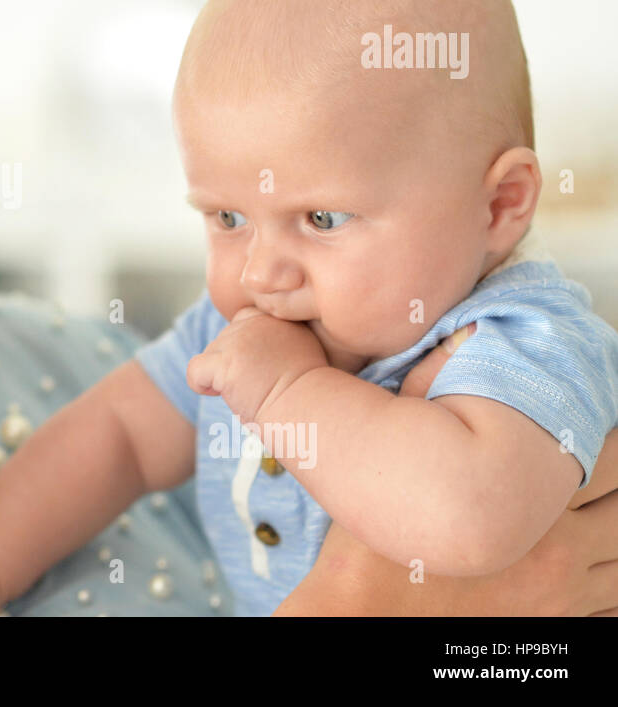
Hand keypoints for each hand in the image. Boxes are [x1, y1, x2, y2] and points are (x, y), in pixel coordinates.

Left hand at [186, 307, 328, 423]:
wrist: (314, 412)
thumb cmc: (311, 396)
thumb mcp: (302, 355)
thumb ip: (276, 343)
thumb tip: (250, 356)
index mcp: (277, 320)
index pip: (244, 321)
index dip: (244, 348)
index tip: (261, 370)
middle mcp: (257, 323)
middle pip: (223, 340)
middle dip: (233, 365)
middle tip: (259, 386)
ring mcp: (239, 340)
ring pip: (209, 356)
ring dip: (222, 377)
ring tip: (251, 393)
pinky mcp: (225, 361)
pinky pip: (195, 372)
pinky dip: (203, 387)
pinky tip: (227, 396)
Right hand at [278, 326, 617, 615]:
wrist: (366, 619)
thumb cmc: (375, 547)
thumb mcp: (397, 455)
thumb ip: (430, 389)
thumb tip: (468, 333)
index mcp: (530, 507)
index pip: (605, 455)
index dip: (607, 424)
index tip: (596, 403)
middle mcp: (560, 553)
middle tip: (602, 445)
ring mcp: (562, 598)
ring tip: (603, 497)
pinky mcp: (554, 626)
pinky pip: (611, 605)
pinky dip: (612, 576)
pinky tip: (599, 558)